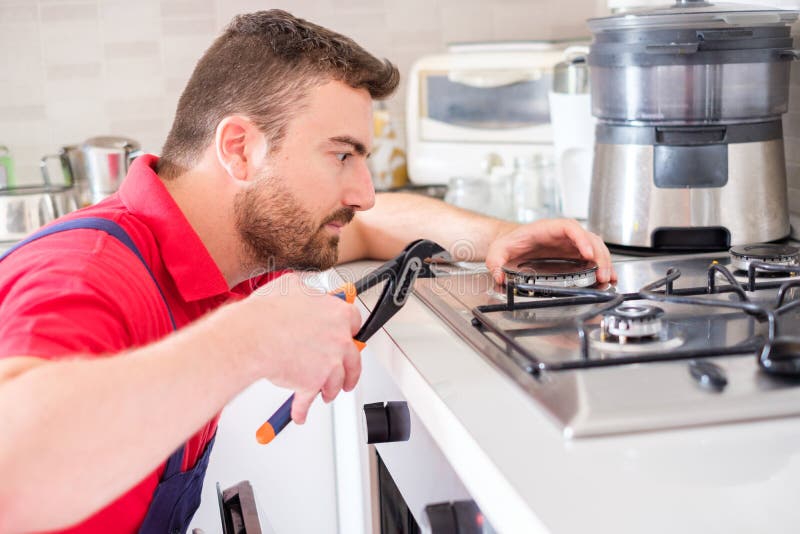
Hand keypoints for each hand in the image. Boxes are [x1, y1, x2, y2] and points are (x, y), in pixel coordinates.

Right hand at [236, 273, 361, 423]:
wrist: (250, 337)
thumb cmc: (265, 313)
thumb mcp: (290, 286)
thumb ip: (305, 290)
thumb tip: (304, 290)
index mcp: (337, 313)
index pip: (354, 323)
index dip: (348, 331)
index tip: (346, 335)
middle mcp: (339, 340)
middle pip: (353, 358)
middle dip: (349, 369)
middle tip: (346, 373)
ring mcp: (328, 364)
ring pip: (336, 382)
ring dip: (329, 389)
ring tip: (324, 393)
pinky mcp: (312, 384)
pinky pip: (307, 401)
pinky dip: (302, 409)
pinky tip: (299, 413)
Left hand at [485, 219, 616, 284]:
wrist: (513, 244)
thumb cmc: (509, 243)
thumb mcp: (498, 251)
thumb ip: (495, 262)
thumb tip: (499, 276)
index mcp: (546, 229)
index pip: (569, 227)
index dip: (581, 239)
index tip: (588, 253)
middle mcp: (562, 234)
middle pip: (588, 238)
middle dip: (599, 256)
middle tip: (602, 274)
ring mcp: (570, 243)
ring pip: (595, 247)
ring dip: (604, 262)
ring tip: (607, 279)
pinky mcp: (574, 253)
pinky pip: (593, 256)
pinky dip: (601, 266)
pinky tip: (606, 277)